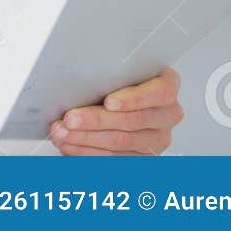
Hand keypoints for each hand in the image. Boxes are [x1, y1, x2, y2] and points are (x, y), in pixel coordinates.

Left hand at [50, 68, 183, 154]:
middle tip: (70, 119)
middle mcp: (167, 114)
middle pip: (134, 120)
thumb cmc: (116, 82)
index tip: (108, 102)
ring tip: (63, 133)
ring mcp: (158, 138)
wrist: (122, 101)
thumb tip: (77, 79)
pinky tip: (71, 146)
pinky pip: (116, 158)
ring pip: (122, 141)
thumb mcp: (116, 72)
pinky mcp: (144, 156)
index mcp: (165, 87)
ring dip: (87, 138)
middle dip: (97, 120)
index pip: (160, 92)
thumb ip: (108, 75)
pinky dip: (89, 152)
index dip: (134, 99)